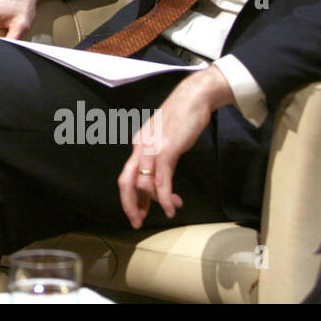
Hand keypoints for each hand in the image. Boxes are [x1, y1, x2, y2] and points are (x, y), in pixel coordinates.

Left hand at [117, 65, 233, 227]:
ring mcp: (152, 148)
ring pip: (146, 183)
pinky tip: (172, 207)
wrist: (194, 99)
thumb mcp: (166, 141)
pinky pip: (162, 179)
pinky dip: (166, 197)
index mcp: (139, 145)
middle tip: (137, 222)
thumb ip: (160, 160)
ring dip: (159, 200)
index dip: (130, 197)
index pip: (127, 176)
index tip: (137, 213)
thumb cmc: (182, 118)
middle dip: (130, 205)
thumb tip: (160, 180)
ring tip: (174, 207)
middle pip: (127, 182)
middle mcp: (140, 147)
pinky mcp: (166, 150)